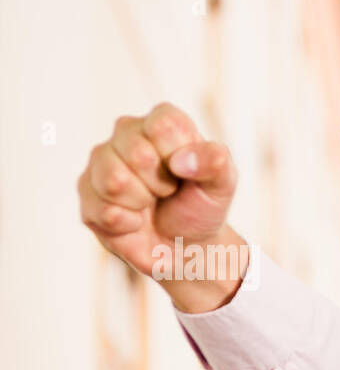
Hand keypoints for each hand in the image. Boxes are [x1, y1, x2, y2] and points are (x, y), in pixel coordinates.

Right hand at [77, 102, 246, 312]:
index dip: (178, 158)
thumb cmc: (201, 207)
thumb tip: (182, 161)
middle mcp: (126, 134)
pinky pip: (104, 210)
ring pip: (114, 181)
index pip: (162, 126)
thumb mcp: (222, 185)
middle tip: (167, 191)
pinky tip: (134, 221)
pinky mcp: (86, 194)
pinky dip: (128, 224)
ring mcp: (101, 162)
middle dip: (161, 185)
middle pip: (137, 155)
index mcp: (161, 123)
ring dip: (141, 204)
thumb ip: (216, 163)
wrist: (185, 247)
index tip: (186, 172)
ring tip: (148, 204)